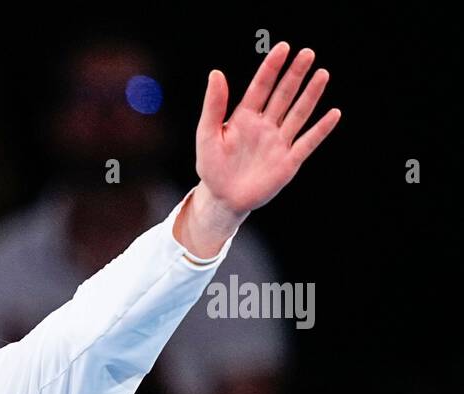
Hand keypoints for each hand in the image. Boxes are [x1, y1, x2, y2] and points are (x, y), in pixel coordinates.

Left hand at [196, 41, 340, 217]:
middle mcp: (265, 126)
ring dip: (310, 95)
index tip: (283, 48)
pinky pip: (307, 143)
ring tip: (322, 74)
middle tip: (307, 53)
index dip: (271, 67)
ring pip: (298, 114)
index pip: (260, 87)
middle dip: (295, 75)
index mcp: (244, 117)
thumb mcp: (207, 135)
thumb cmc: (212, 166)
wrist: (222, 199)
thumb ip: (213, 105)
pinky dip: (320, 129)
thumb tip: (216, 72)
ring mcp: (278, 142)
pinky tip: (333, 114)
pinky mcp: (288, 162)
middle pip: (283, 95)